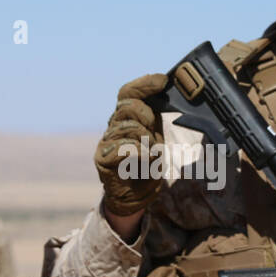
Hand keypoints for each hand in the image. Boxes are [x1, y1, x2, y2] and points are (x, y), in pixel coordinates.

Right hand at [95, 73, 167, 217]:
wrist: (135, 196)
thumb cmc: (147, 166)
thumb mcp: (157, 138)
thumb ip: (157, 120)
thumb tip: (173, 99)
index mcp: (126, 118)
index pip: (128, 92)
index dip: (144, 84)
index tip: (163, 80)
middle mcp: (113, 126)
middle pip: (126, 106)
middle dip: (145, 114)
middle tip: (154, 130)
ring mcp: (106, 142)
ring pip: (126, 127)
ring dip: (145, 139)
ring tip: (152, 153)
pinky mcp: (103, 159)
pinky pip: (120, 148)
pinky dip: (138, 151)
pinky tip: (147, 158)